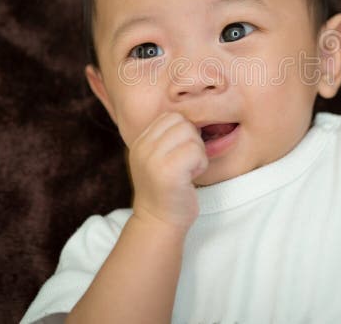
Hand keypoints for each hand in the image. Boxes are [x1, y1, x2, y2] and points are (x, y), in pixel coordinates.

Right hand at [127, 112, 208, 231]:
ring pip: (191, 134)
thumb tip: (191, 117)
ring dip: (198, 153)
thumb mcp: (157, 159)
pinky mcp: (167, 171)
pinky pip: (196, 151)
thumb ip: (166, 138)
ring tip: (187, 171)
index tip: (181, 154)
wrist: (158, 224)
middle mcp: (142, 147)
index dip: (184, 132)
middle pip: (182, 122)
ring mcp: (152, 159)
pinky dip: (201, 164)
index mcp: (140, 141)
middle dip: (192, 140)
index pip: (170, 116)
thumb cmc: (166, 191)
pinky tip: (190, 178)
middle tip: (186, 163)